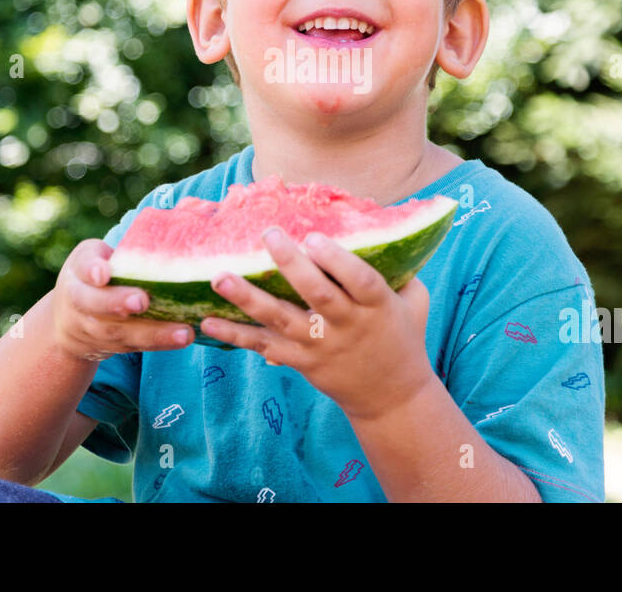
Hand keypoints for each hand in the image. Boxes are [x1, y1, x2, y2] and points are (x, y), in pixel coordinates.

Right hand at [51, 239, 193, 361]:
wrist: (66, 323)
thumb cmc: (91, 277)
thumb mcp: (92, 257)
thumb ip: (113, 251)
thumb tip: (163, 230)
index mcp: (77, 274)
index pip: (82, 268)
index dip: (92, 270)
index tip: (103, 273)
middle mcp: (80, 305)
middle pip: (96, 306)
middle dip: (118, 303)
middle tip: (142, 301)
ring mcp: (93, 331)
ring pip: (119, 334)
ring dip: (153, 333)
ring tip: (183, 332)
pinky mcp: (111, 347)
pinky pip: (134, 347)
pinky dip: (159, 343)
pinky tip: (182, 338)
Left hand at [199, 228, 435, 422]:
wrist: (393, 397)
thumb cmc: (403, 336)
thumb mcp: (414, 301)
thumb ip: (401, 269)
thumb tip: (375, 223)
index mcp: (378, 306)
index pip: (359, 280)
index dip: (337, 259)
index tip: (313, 237)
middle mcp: (347, 326)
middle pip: (317, 294)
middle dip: (290, 264)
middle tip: (268, 234)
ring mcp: (320, 347)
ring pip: (282, 320)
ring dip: (248, 298)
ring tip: (219, 277)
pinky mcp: (301, 362)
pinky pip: (264, 347)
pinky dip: (235, 335)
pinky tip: (207, 322)